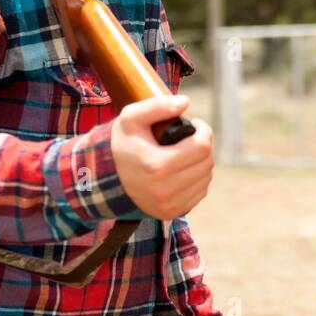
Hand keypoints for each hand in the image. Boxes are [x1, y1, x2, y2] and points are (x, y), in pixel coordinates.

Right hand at [109, 94, 214, 219]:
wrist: (108, 178)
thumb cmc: (123, 144)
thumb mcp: (131, 118)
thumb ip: (157, 105)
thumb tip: (185, 102)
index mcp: (157, 166)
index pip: (202, 146)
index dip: (203, 130)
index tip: (194, 125)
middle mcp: (165, 190)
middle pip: (207, 162)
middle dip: (203, 145)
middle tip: (190, 137)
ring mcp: (169, 205)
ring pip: (206, 177)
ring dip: (202, 162)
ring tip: (186, 153)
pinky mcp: (172, 212)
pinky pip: (201, 192)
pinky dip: (197, 178)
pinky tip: (183, 169)